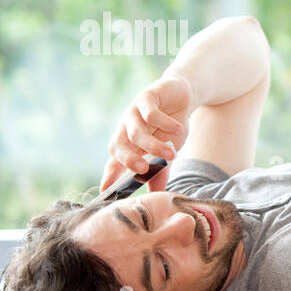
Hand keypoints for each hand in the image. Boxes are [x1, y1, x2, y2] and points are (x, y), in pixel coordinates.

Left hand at [100, 75, 192, 192]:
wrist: (184, 95)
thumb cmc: (172, 126)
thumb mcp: (169, 151)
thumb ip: (162, 171)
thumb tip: (157, 194)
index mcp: (129, 144)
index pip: (114, 162)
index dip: (110, 175)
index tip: (106, 190)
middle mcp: (126, 129)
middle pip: (117, 146)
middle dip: (128, 159)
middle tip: (142, 169)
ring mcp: (134, 112)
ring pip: (136, 132)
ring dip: (154, 145)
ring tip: (171, 154)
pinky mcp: (145, 97)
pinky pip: (150, 113)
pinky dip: (166, 123)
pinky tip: (179, 128)